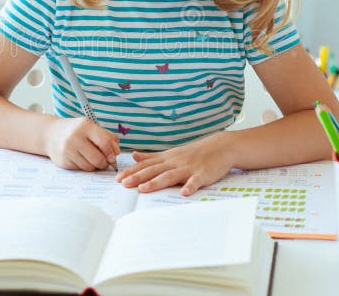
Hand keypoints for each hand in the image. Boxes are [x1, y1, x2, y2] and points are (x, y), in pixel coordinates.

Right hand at [44, 117, 119, 170]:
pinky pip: (81, 170)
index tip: (114, 156)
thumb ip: (107, 137)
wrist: (52, 134)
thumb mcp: (91, 127)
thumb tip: (116, 152)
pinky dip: (84, 167)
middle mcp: (74, 137)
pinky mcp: (63, 161)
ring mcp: (67, 150)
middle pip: (98, 159)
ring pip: (90, 167)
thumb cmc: (77, 131)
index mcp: (85, 126)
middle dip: (105, 163)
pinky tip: (81, 159)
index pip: (105, 142)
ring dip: (95, 166)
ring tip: (92, 159)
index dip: (112, 152)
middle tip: (105, 161)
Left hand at [115, 131, 234, 195]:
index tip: (117, 178)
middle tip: (123, 184)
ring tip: (144, 189)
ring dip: (157, 182)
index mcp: (167, 159)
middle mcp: (175, 162)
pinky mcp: (203, 173)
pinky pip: (196, 181)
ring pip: (170, 175)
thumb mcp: (172, 153)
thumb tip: (134, 155)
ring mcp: (189, 168)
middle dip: (138, 177)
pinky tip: (184, 193)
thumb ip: (153, 156)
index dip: (132, 172)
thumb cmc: (195, 152)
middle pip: (154, 170)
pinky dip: (190, 186)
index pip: (146, 165)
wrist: (221, 146)